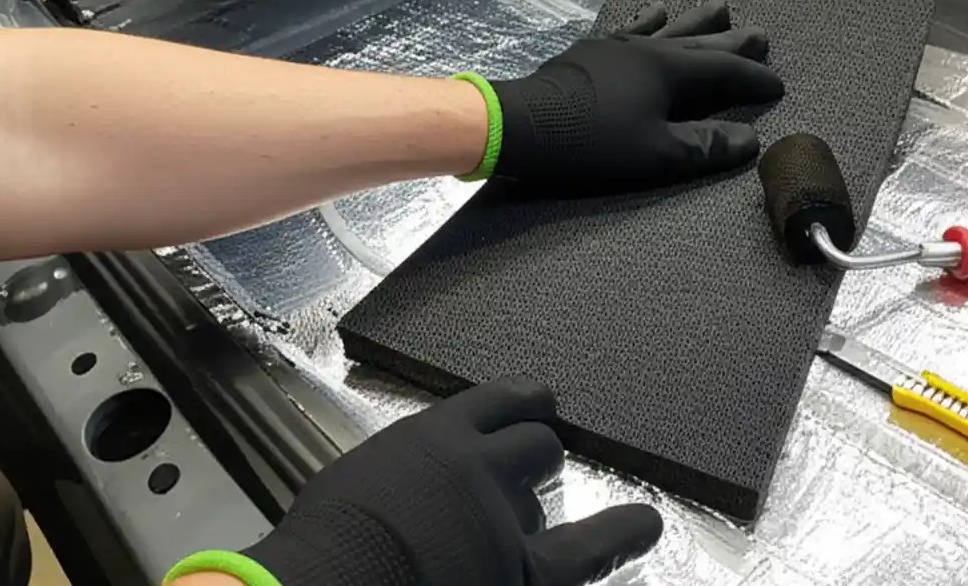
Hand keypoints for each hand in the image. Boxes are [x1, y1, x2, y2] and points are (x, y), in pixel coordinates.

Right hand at [169, 377, 662, 585]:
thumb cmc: (323, 548)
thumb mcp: (358, 486)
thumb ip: (403, 474)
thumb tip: (416, 488)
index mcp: (430, 437)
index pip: (490, 404)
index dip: (519, 402)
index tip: (536, 399)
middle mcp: (479, 465)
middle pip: (531, 442)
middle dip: (535, 451)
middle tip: (538, 458)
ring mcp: (506, 516)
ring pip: (546, 483)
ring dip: (544, 492)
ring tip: (545, 494)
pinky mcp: (526, 570)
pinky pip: (589, 546)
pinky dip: (620, 531)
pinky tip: (644, 524)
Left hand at [488, 0, 782, 190]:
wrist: (525, 124)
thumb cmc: (594, 141)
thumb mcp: (655, 154)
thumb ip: (703, 146)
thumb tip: (750, 140)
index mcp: (669, 70)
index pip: (723, 70)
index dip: (752, 78)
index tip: (777, 86)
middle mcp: (647, 49)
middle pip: (699, 41)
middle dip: (731, 41)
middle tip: (760, 34)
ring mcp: (616, 45)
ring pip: (666, 27)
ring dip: (693, 20)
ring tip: (716, 7)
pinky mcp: (590, 51)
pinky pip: (628, 28)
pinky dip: (645, 20)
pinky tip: (651, 11)